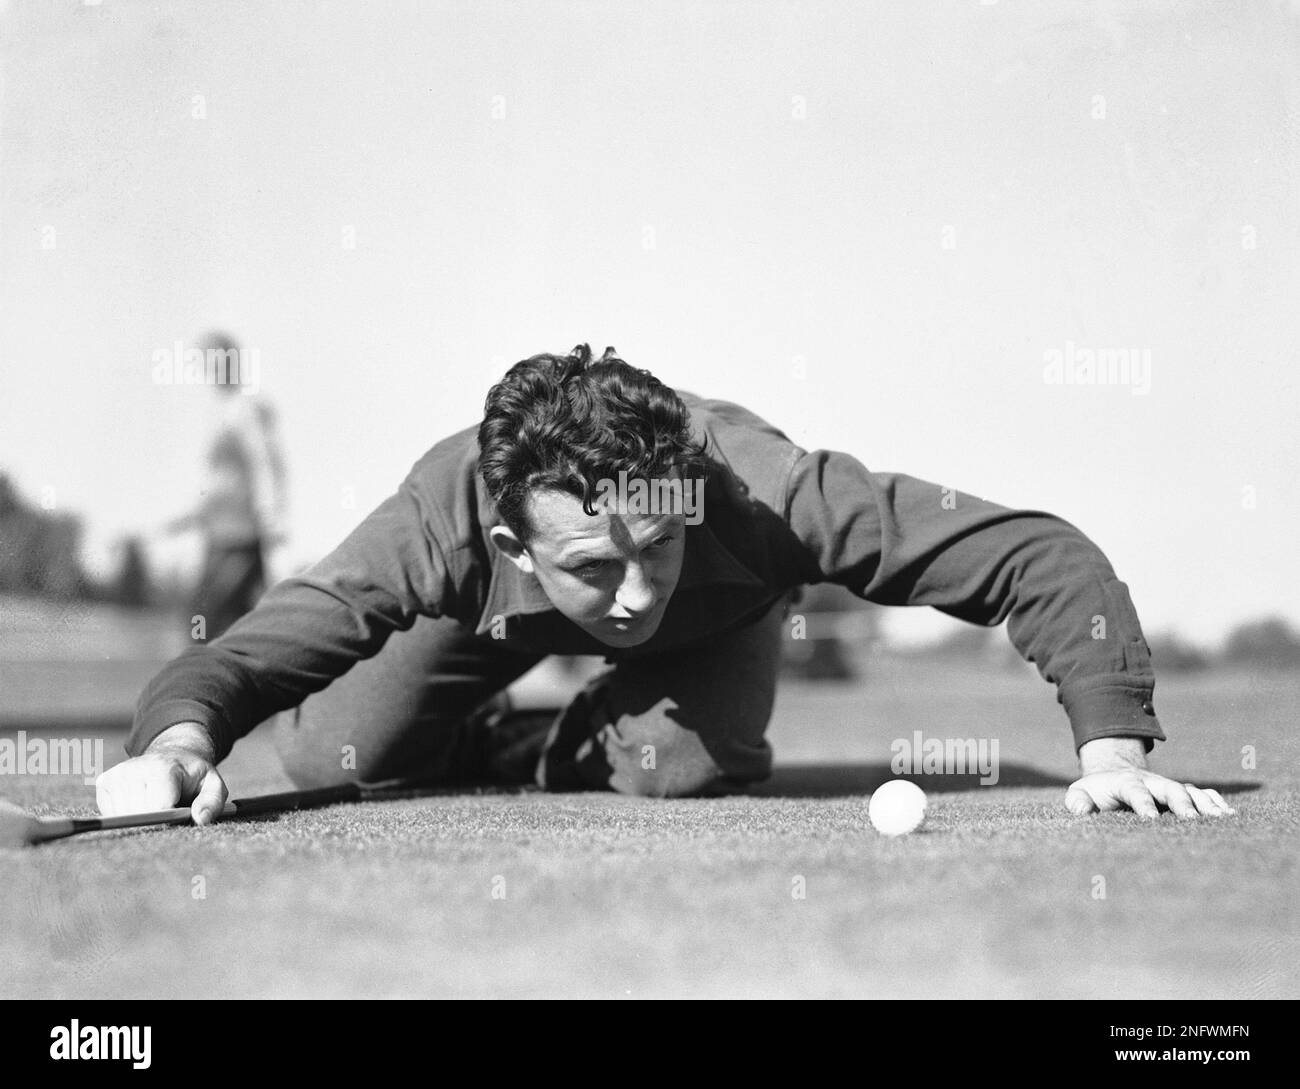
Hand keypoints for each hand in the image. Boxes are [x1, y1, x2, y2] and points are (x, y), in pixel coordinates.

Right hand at [95, 722, 228, 824]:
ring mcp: (116, 775)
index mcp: (163, 769)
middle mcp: (135, 769)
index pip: (157, 808)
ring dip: (141, 817)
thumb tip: (201, 819)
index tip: (177, 816)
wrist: (172, 755)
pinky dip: (127, 814)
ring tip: (156, 801)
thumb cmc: (193, 776)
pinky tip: (141, 801)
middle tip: (169, 806)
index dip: (168, 819)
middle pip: (140, 815)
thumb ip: (212, 802)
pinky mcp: (104, 782)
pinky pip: (112, 813)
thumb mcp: (213, 785)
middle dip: (156, 819)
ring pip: (124, 817)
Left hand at [1066, 737, 1234, 818]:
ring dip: (1206, 804)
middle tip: (1191, 820)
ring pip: (1192, 791)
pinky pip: (1204, 795)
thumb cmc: (1096, 793)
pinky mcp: (1183, 794)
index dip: (1143, 804)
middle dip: (1182, 803)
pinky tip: (1232, 816)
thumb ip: (1078, 801)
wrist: (1115, 777)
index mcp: (1126, 783)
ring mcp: (1170, 787)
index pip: (1135, 792)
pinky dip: (1217, 803)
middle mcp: (1153, 783)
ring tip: (1223, 819)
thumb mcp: (1081, 793)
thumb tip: (1081, 810)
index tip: (1151, 819)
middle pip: (1171, 789)